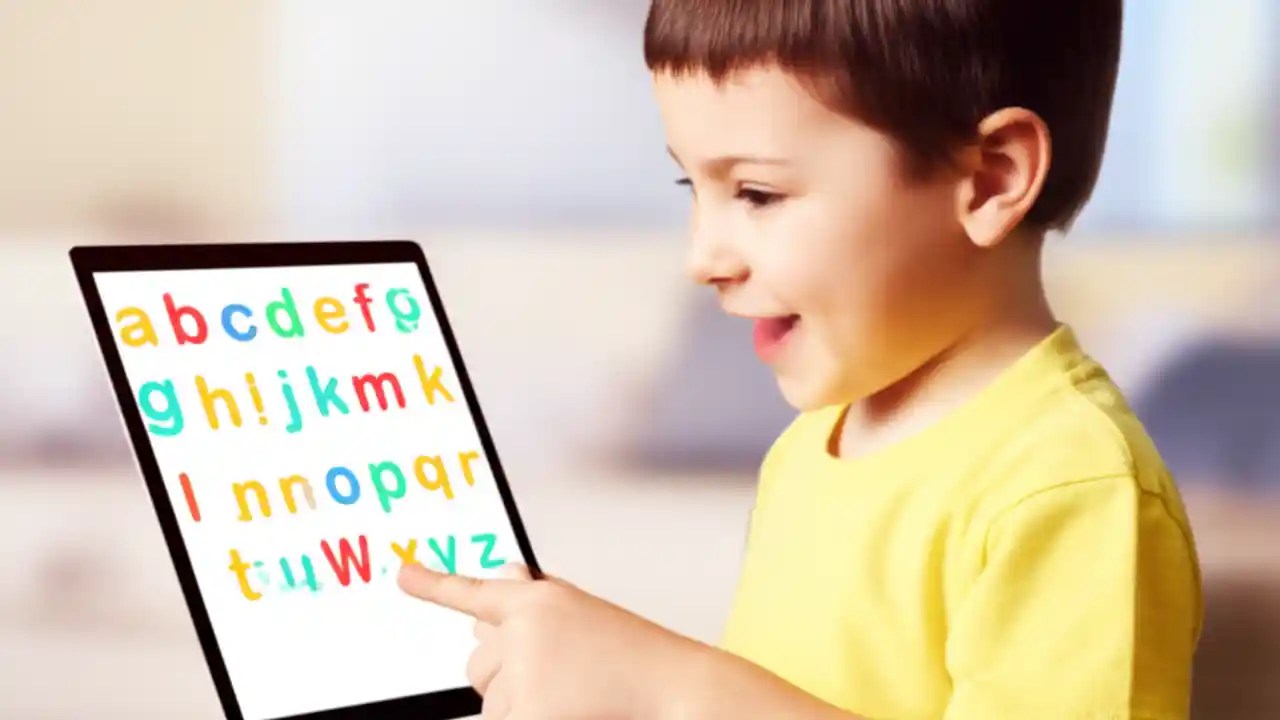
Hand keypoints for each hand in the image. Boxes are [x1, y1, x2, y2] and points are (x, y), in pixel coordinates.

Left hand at [397, 562, 708, 718]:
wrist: (674, 689)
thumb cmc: (635, 658)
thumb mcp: (583, 618)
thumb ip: (535, 603)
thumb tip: (499, 573)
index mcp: (536, 601)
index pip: (473, 592)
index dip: (432, 585)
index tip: (401, 574)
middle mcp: (520, 632)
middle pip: (478, 662)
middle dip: (505, 673)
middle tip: (558, 677)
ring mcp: (518, 676)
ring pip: (491, 701)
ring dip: (522, 703)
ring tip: (576, 695)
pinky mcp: (522, 715)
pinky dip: (528, 716)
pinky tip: (568, 707)